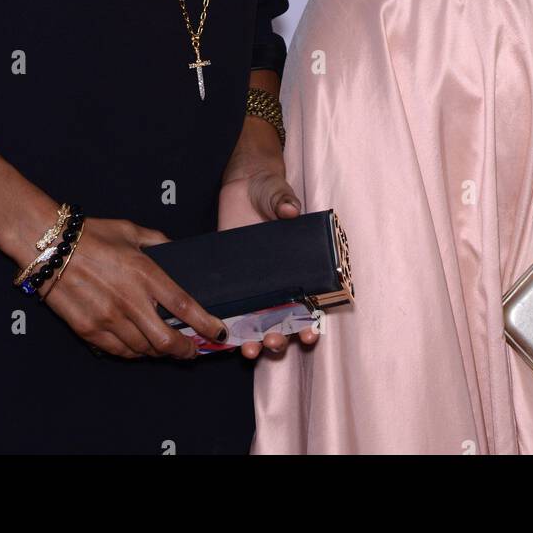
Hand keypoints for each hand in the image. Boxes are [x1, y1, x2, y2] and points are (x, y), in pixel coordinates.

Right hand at [34, 216, 227, 358]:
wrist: (50, 247)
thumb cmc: (91, 235)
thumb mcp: (132, 231)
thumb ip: (159, 243)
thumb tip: (176, 251)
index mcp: (145, 273)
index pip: (184, 306)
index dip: (205, 324)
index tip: (219, 331)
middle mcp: (130, 301)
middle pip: (166, 341)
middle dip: (185, 350)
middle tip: (194, 350)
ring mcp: (108, 319)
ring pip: (144, 350)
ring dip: (160, 352)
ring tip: (168, 347)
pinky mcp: (89, 331)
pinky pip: (119, 351)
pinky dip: (135, 352)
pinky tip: (140, 347)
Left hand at [218, 159, 319, 360]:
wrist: (245, 182)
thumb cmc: (270, 190)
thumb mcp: (279, 194)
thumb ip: (285, 203)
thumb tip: (290, 211)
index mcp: (298, 267)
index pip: (309, 303)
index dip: (310, 322)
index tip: (308, 333)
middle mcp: (278, 280)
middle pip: (282, 321)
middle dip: (279, 337)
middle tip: (271, 341)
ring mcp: (253, 283)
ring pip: (256, 323)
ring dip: (254, 341)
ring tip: (248, 350)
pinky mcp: (230, 278)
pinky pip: (230, 307)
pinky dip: (227, 325)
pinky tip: (222, 337)